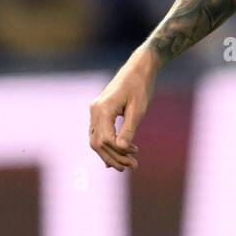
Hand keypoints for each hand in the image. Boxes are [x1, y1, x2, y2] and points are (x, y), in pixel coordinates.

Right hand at [88, 50, 156, 170]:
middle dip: (114, 157)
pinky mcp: (100, 112)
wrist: (138, 68)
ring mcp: (95, 111)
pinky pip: (99, 133)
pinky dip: (107, 146)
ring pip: (96, 140)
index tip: (135, 156)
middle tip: (132, 166)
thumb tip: (122, 148)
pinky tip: (117, 155)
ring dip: (111, 154)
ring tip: (127, 164)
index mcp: (103, 109)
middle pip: (97, 143)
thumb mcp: (138, 109)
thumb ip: (129, 129)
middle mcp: (95, 111)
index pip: (105, 139)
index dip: (119, 152)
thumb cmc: (140, 86)